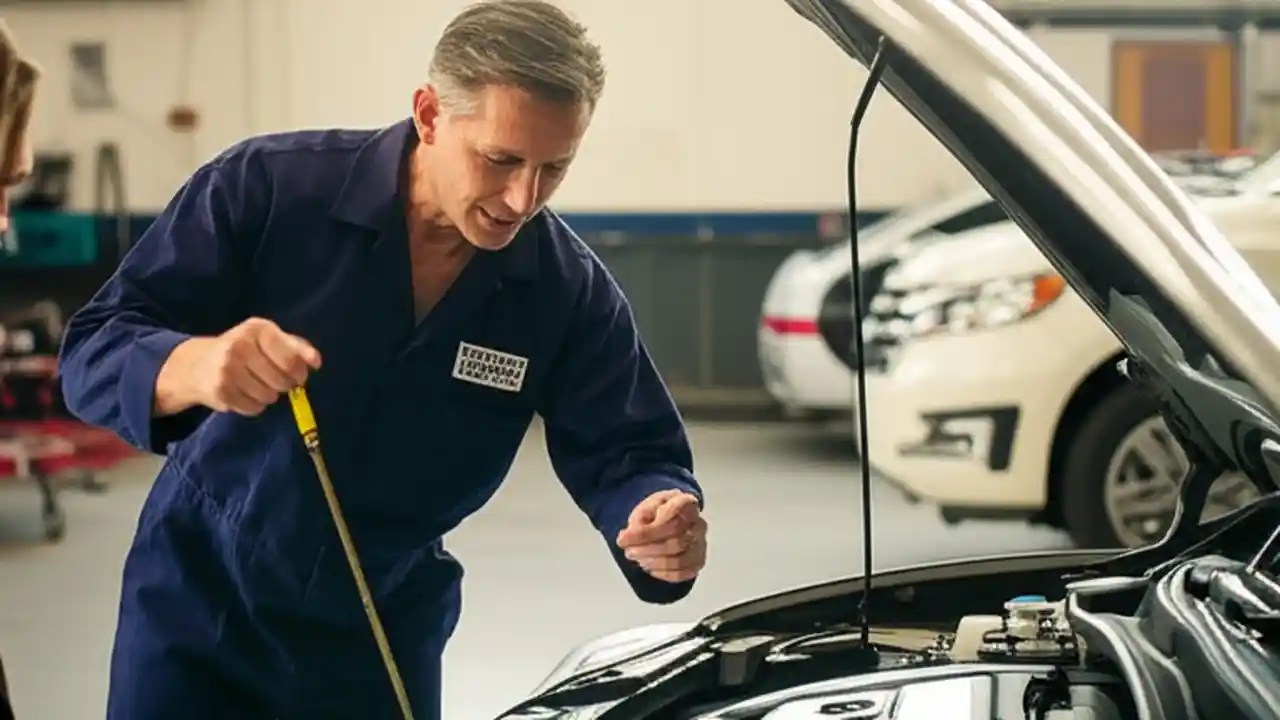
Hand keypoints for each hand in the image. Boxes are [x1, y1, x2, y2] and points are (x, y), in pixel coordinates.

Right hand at [156, 317, 321, 416]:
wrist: (197, 364)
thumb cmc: (243, 349)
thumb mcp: (267, 339)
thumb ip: (295, 347)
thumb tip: (315, 361)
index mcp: (257, 329)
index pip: (291, 359)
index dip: (300, 372)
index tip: (300, 376)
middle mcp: (240, 346)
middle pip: (282, 380)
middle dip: (286, 385)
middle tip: (278, 381)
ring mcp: (227, 369)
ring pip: (269, 396)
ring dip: (270, 396)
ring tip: (259, 385)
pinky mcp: (220, 391)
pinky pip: (254, 408)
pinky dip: (256, 406)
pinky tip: (246, 394)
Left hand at [616, 489, 706, 582]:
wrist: (673, 517)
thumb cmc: (659, 512)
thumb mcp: (646, 506)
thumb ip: (640, 519)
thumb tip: (629, 537)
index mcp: (687, 504)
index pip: (669, 523)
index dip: (645, 534)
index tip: (623, 539)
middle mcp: (699, 525)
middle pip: (676, 543)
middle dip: (648, 550)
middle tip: (629, 551)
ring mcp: (701, 544)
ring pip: (680, 561)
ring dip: (654, 563)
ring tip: (638, 559)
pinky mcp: (699, 561)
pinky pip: (682, 574)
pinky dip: (663, 574)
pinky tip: (650, 568)